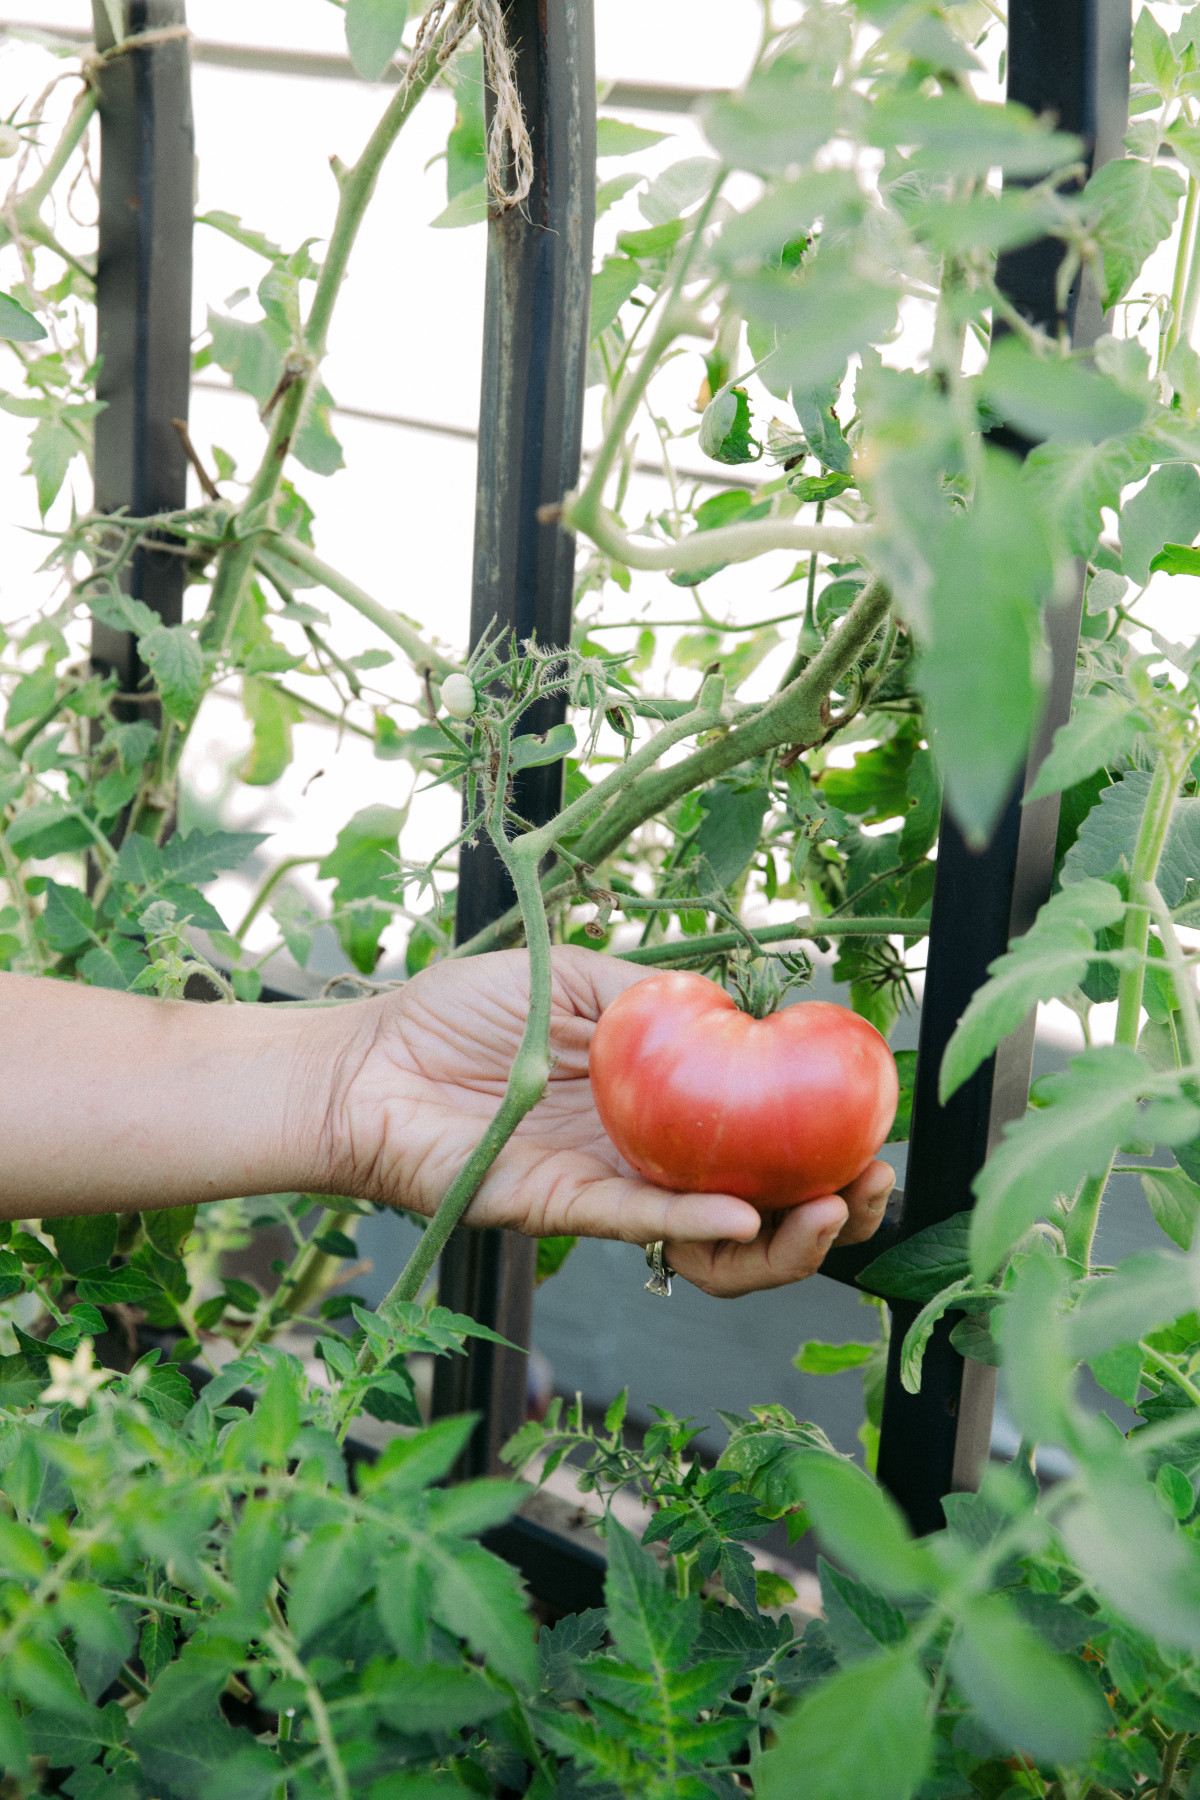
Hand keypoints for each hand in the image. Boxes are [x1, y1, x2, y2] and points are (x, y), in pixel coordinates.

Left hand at [329, 946, 896, 1297]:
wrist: (371, 1061)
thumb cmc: (461, 1014)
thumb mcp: (578, 978)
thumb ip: (656, 997)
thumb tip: (745, 1007)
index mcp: (659, 1105)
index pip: (760, 1139)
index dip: (822, 1140)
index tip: (870, 1121)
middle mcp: (646, 1158)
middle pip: (760, 1209)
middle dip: (833, 1210)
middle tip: (871, 1185)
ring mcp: (610, 1190)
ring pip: (714, 1247)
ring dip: (782, 1241)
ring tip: (829, 1211)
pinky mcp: (562, 1211)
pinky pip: (641, 1228)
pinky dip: (697, 1227)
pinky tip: (745, 1215)